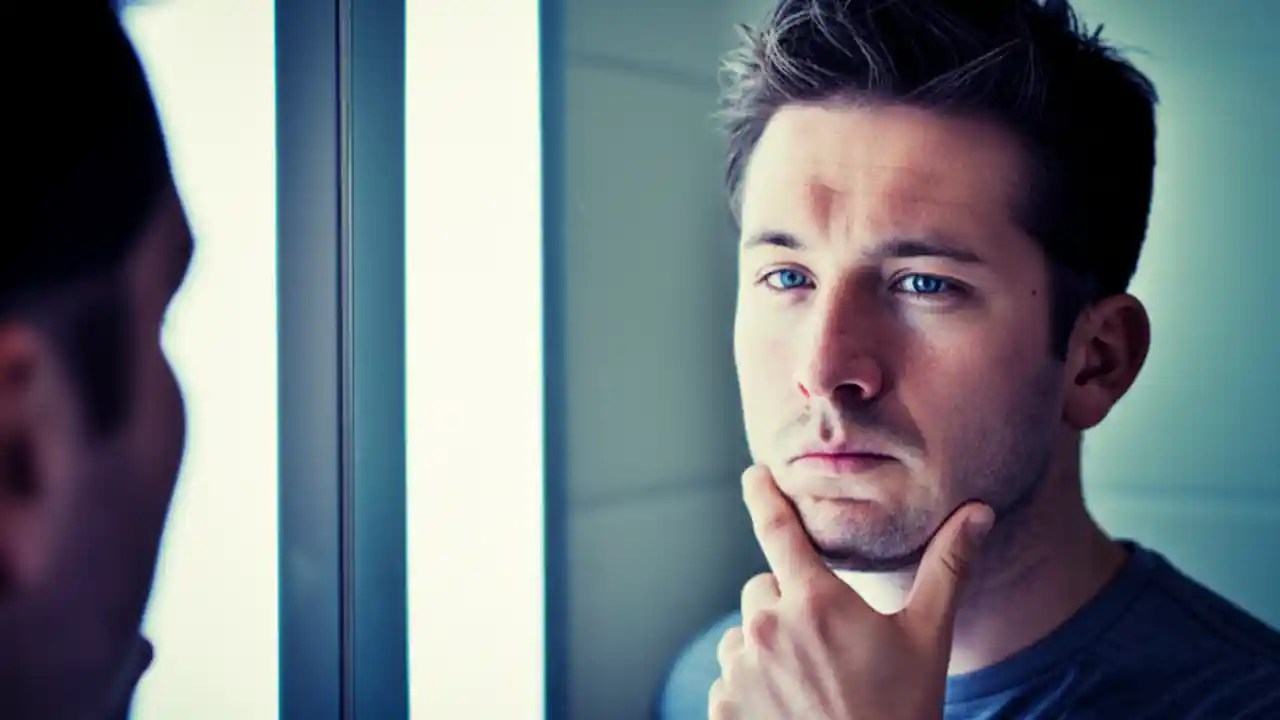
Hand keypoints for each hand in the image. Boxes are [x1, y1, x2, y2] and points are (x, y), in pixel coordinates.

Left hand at [709, 465, 993, 719]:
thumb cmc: (904, 710)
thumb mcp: (929, 638)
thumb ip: (947, 567)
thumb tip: (979, 510)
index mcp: (815, 601)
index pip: (778, 528)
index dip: (764, 495)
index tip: (754, 473)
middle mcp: (767, 627)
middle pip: (765, 589)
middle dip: (789, 606)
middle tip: (830, 645)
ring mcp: (741, 668)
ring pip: (745, 635)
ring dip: (768, 648)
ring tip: (811, 683)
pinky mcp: (723, 706)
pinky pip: (730, 677)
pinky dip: (751, 688)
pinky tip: (788, 708)